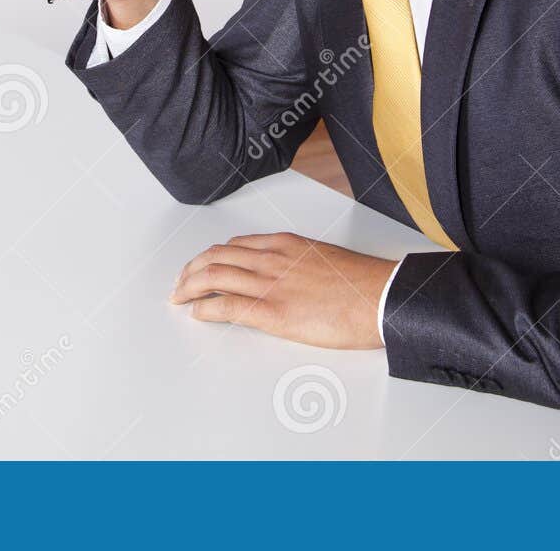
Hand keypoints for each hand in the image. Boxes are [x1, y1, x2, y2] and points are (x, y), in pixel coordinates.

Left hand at [169, 232, 394, 349]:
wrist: (381, 296)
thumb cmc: (361, 284)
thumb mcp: (324, 261)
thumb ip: (299, 265)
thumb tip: (290, 279)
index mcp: (285, 244)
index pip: (235, 245)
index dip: (212, 256)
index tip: (202, 265)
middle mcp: (272, 258)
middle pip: (216, 256)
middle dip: (191, 269)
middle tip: (180, 283)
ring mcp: (271, 283)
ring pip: (214, 276)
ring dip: (189, 286)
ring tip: (179, 297)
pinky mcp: (273, 311)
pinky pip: (227, 306)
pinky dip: (205, 308)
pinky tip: (197, 313)